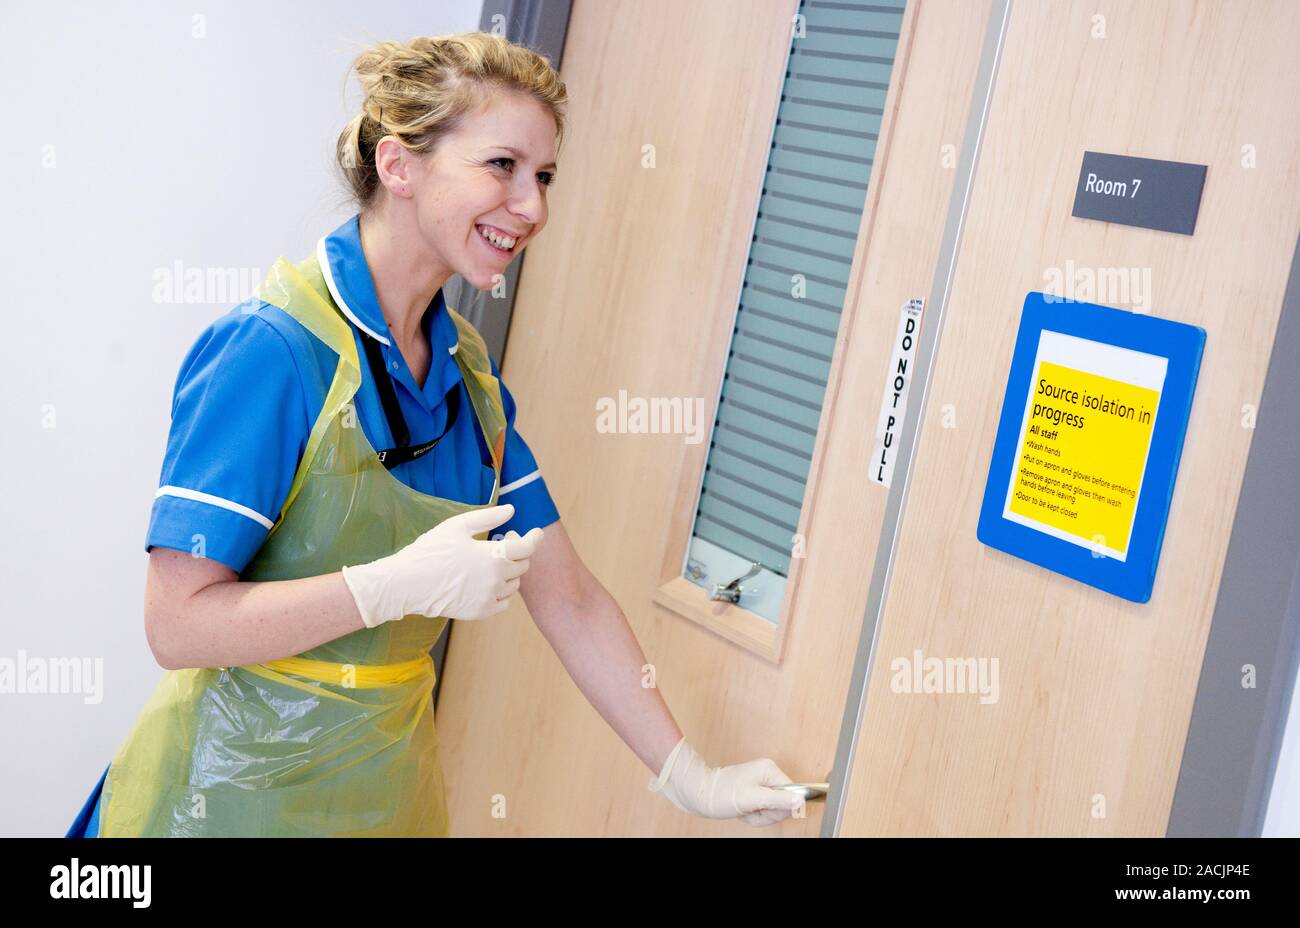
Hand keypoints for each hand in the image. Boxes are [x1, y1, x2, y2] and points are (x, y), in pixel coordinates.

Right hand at [341, 504, 544, 626]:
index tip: (536, 532)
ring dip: (510, 571)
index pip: (527, 547)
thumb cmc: (430, 550)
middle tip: (503, 541)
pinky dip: (502, 591)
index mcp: (493, 556)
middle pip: (522, 565)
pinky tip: (487, 581)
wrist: (406, 584)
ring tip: (492, 561)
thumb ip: (488, 517)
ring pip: (514, 584)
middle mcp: (496, 579)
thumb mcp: (457, 526)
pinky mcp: (480, 612)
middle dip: (518, 552)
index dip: (534, 537)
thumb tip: (512, 510)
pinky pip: (503, 602)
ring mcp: (489, 598)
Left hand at [647, 737, 802, 825]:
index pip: (793, 794)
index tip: (763, 808)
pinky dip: (754, 814)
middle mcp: (768, 774)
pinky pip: (764, 809)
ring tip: (744, 808)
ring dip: (759, 815)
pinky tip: (743, 809)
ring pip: (774, 809)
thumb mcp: (751, 799)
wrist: (700, 794)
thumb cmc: (721, 794)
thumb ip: (778, 800)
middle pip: (784, 803)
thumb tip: (800, 801)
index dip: (780, 808)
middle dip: (767, 812)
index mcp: (770, 770)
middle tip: (750, 808)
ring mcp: (762, 783)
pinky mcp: (756, 791)